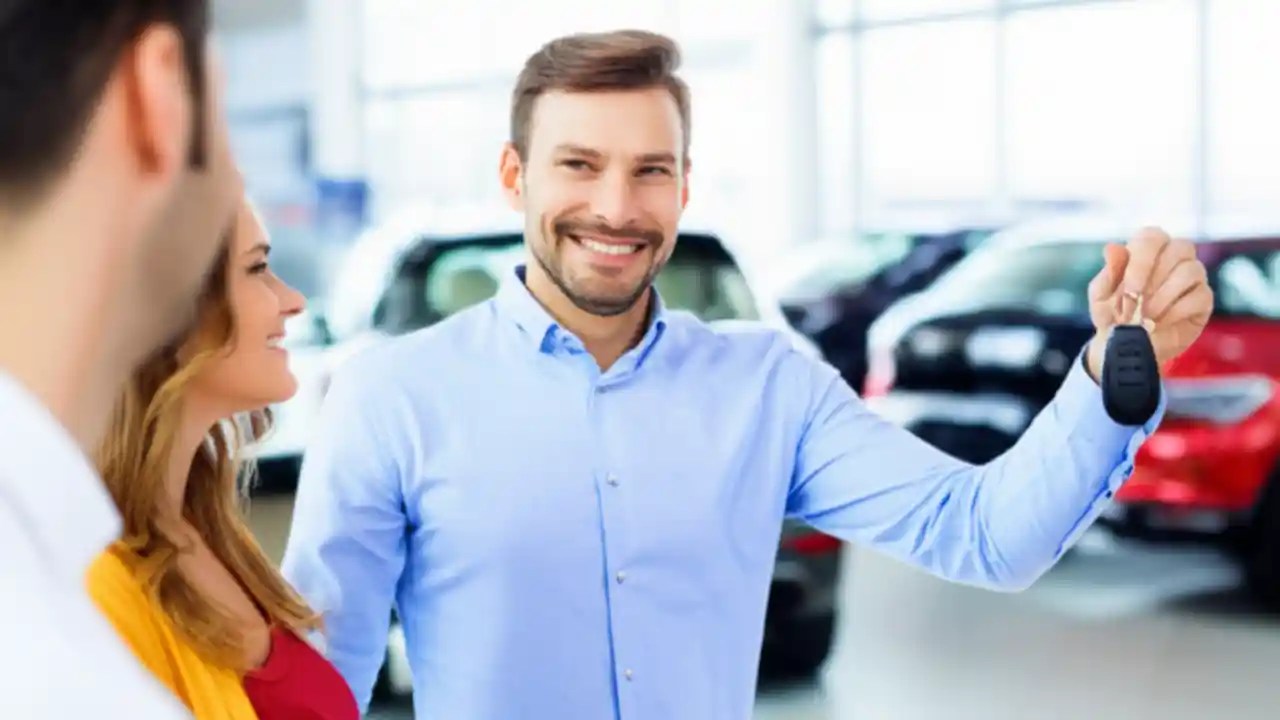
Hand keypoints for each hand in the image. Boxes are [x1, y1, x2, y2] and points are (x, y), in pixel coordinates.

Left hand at [1085, 227, 1213, 381]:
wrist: (1127, 347)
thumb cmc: (1113, 315)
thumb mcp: (1102, 297)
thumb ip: (1109, 273)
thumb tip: (1112, 248)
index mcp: (1146, 250)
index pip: (1152, 237)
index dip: (1142, 261)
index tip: (1130, 288)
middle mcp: (1174, 256)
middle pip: (1179, 248)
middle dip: (1154, 279)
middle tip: (1137, 304)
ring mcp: (1193, 276)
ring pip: (1190, 271)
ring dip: (1164, 297)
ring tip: (1145, 317)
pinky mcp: (1204, 299)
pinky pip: (1200, 296)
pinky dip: (1176, 312)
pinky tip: (1159, 323)